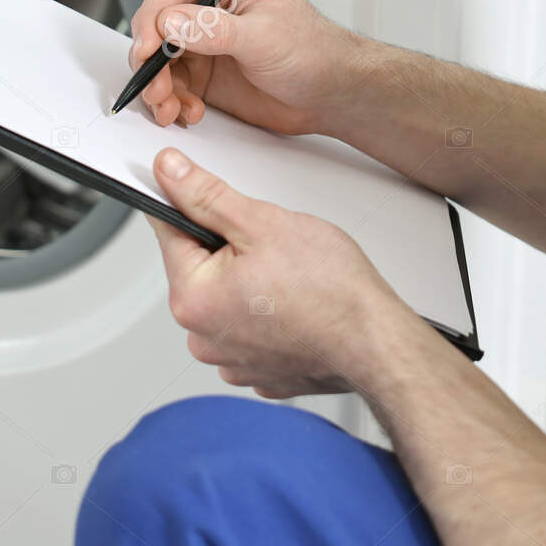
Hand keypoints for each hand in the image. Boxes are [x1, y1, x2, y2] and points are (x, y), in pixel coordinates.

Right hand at [127, 0, 363, 133]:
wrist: (331, 92)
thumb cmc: (313, 51)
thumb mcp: (263, 37)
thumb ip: (215, 29)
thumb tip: (173, 22)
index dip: (150, 22)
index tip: (146, 51)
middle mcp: (208, 6)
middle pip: (155, 27)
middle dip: (150, 62)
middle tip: (156, 89)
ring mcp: (203, 39)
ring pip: (159, 60)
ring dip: (159, 87)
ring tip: (172, 108)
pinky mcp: (204, 70)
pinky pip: (172, 84)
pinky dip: (173, 101)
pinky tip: (189, 112)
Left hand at [146, 146, 417, 398]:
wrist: (377, 343)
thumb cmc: (331, 290)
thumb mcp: (262, 222)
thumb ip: (205, 195)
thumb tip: (168, 172)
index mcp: (193, 299)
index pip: (169, 233)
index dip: (189, 204)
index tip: (204, 195)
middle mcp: (202, 337)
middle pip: (200, 270)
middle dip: (229, 249)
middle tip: (272, 246)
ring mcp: (231, 360)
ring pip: (227, 300)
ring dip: (248, 284)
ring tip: (290, 279)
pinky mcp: (259, 373)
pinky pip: (251, 331)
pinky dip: (267, 317)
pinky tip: (295, 307)